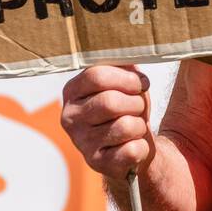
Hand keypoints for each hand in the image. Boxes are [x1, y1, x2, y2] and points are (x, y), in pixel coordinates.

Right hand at [60, 65, 153, 181]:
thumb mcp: (123, 82)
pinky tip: (133, 145)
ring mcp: (81, 143)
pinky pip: (132, 150)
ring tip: (135, 126)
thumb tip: (136, 46)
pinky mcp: (97, 164)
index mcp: (72, 91)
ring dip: (140, 124)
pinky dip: (142, 147)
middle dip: (136, 102)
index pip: (96, 76)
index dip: (127, 78)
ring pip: (125, 126)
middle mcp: (69, 117)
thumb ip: (124, 64)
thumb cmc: (127, 108)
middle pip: (110, 102)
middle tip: (139, 106)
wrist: (129, 147)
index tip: (141, 83)